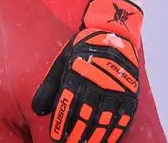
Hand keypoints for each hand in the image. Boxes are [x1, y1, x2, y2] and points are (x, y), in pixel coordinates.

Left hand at [32, 0, 143, 142]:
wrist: (113, 35)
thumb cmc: (82, 50)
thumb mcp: (62, 62)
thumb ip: (49, 86)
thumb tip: (37, 111)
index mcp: (76, 74)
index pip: (67, 104)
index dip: (61, 123)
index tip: (56, 137)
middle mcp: (96, 82)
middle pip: (85, 115)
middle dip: (76, 134)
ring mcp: (115, 89)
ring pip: (104, 120)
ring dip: (94, 137)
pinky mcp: (130, 93)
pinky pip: (123, 118)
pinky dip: (115, 132)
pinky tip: (108, 141)